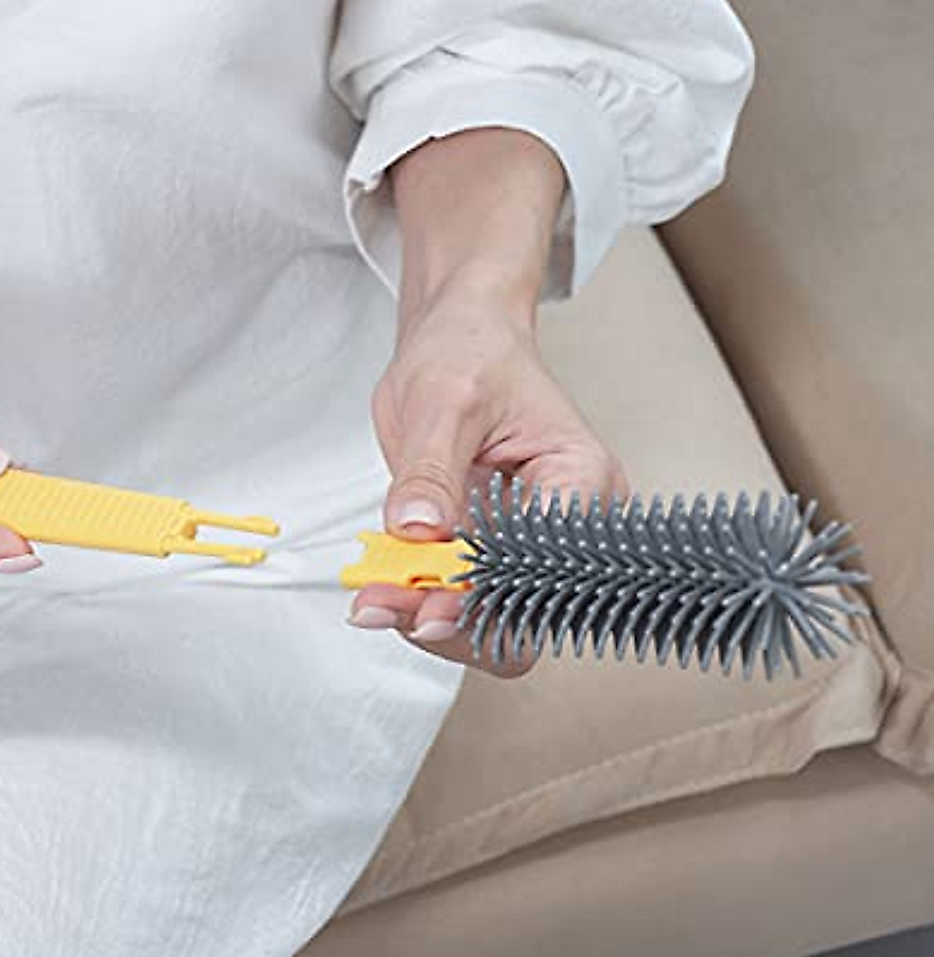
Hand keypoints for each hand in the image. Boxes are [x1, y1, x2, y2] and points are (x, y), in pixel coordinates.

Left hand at [352, 301, 627, 674]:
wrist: (458, 338)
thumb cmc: (472, 350)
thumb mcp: (445, 400)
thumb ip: (432, 470)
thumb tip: (418, 528)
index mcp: (581, 480)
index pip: (543, 565)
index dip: (486, 593)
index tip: (429, 602)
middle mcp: (563, 522)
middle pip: (520, 608)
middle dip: (453, 618)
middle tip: (387, 605)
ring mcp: (522, 538)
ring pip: (486, 611)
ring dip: (428, 613)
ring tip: (375, 600)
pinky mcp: (483, 543)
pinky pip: (457, 589)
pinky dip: (418, 595)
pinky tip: (381, 590)